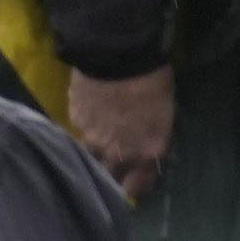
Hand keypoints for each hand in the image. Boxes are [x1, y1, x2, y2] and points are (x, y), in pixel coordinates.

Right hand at [66, 65, 173, 202]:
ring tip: (99, 139)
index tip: (132, 183)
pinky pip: (81, 130)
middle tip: (112, 167)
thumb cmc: (153, 79)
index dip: (135, 187)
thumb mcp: (163, 113)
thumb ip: (150, 137)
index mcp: (147, 153)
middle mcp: (119, 154)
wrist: (120, 53)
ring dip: (96, 153)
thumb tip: (140, 145)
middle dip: (111, 176)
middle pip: (110, 180)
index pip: (138, 187)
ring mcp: (93, 140)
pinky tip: (90, 111)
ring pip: (91, 158)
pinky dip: (86, 125)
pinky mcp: (76, 121)